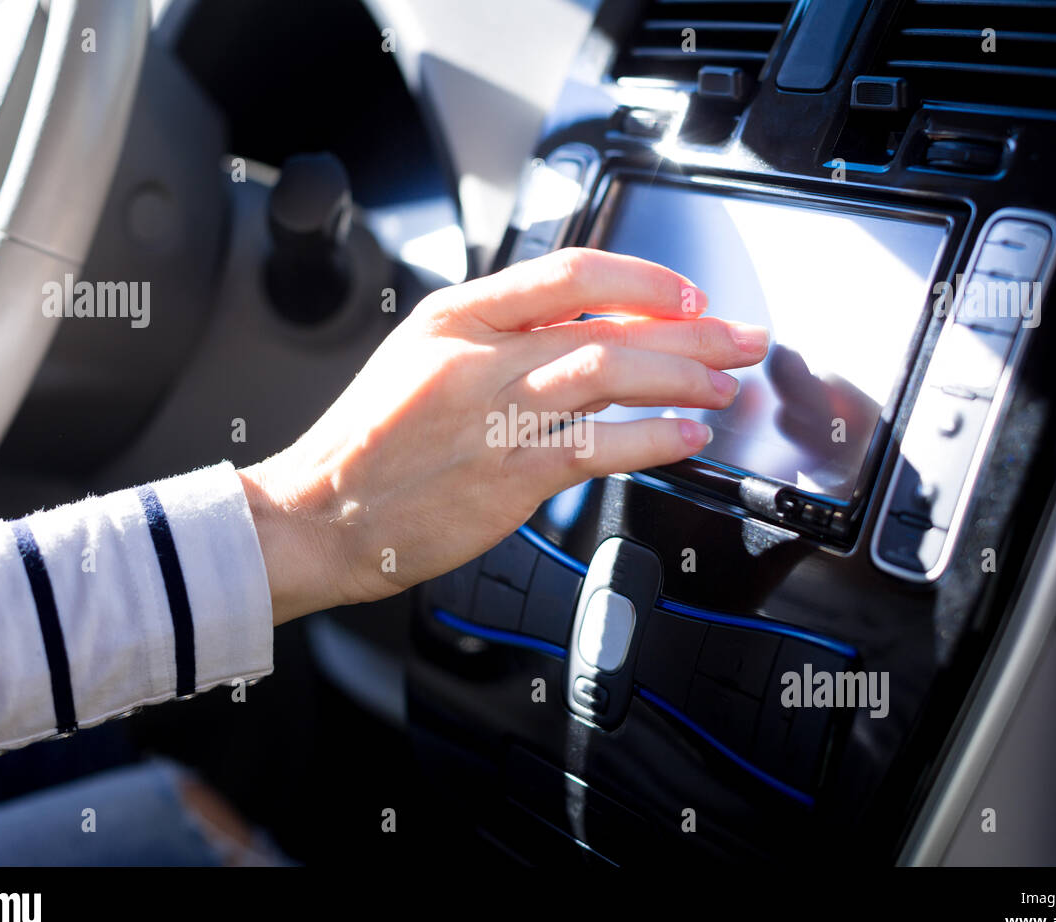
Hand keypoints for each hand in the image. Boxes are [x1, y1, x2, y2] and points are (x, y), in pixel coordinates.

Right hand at [238, 248, 768, 623]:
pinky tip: (686, 437)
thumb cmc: (364, 448)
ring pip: (610, 373)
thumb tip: (580, 337)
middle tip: (738, 336)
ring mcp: (492, 413)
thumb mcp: (417, 362)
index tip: (684, 296)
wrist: (317, 516)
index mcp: (453, 317)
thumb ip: (493, 342)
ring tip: (724, 385)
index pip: (568, 273)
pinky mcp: (507, 474)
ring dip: (681, 377)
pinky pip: (598, 445)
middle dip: (688, 329)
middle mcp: (477, 356)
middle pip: (606, 324)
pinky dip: (652, 438)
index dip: (640, 281)